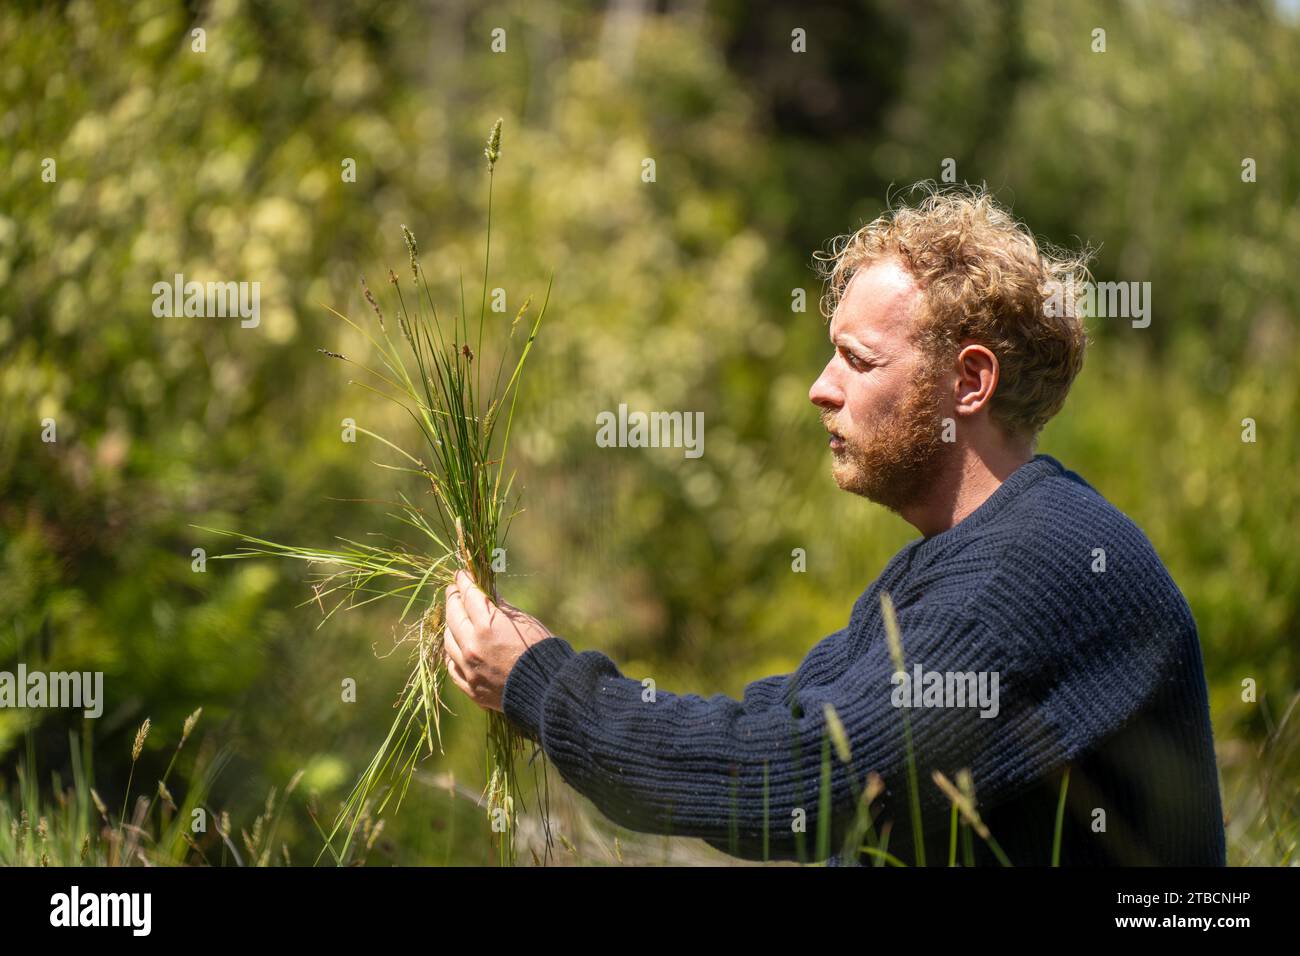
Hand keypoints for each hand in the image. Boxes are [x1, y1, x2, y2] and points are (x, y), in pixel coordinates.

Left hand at [443, 569, 553, 711]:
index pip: (468, 596)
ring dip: (451, 626)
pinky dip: (452, 653)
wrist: (549, 691)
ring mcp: (468, 669)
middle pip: (453, 615)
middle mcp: (472, 646)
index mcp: (487, 626)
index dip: (464, 582)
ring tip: (456, 618)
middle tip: (455, 591)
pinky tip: (456, 647)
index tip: (461, 574)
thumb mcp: (525, 622)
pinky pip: (452, 666)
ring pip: (448, 641)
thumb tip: (488, 594)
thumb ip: (501, 607)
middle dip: (453, 599)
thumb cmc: (542, 651)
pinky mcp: (470, 687)